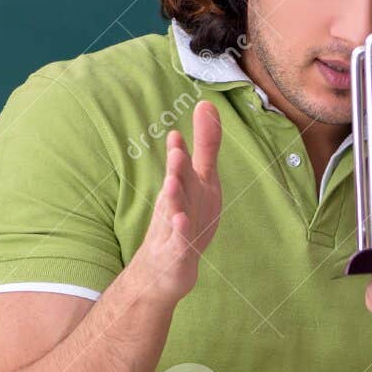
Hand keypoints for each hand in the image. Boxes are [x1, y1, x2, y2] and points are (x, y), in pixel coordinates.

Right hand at [131, 100, 222, 305]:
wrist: (165, 267)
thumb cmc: (184, 216)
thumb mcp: (202, 180)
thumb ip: (206, 145)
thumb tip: (206, 104)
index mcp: (184, 186)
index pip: (181, 166)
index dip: (179, 151)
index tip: (177, 133)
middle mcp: (177, 203)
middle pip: (178, 184)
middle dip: (177, 167)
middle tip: (177, 149)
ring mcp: (174, 228)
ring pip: (175, 211)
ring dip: (174, 197)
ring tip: (172, 182)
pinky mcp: (178, 252)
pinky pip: (179, 242)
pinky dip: (180, 232)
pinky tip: (182, 222)